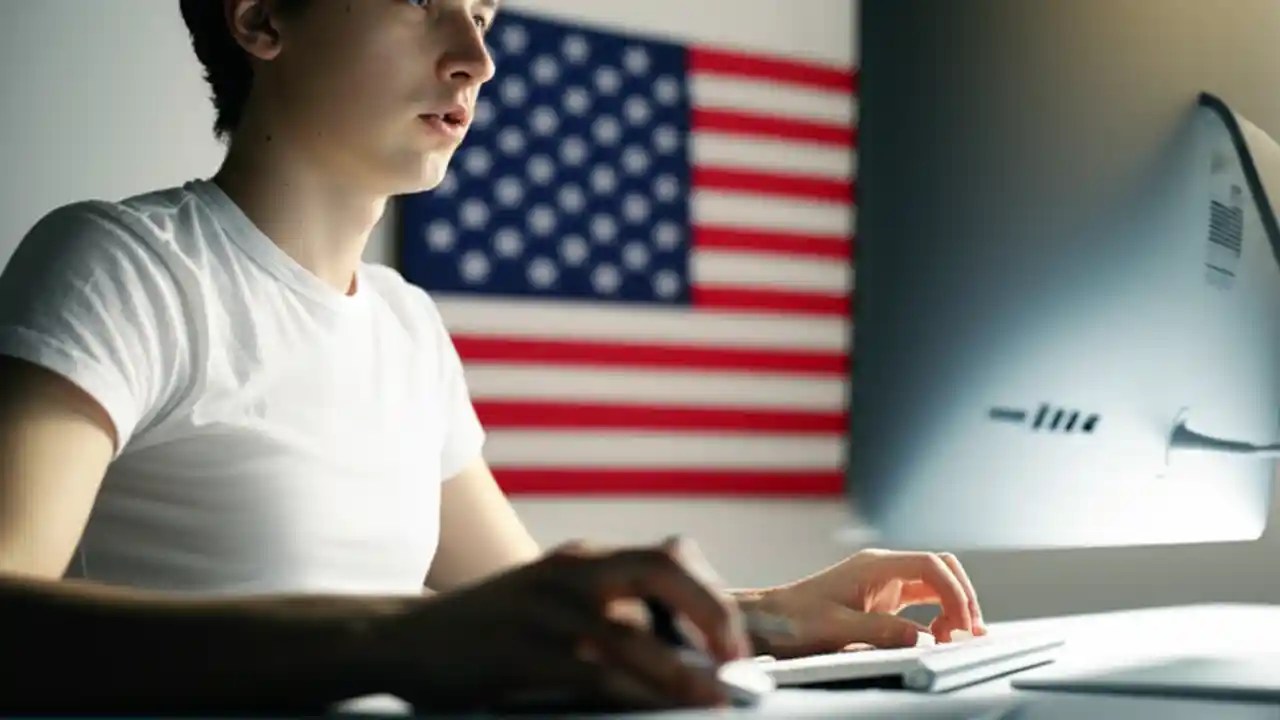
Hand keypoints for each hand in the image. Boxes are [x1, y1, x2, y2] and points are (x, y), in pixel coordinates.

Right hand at [378, 540, 749, 712]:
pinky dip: (630, 693)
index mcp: (583, 559)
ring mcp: (543, 610)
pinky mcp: (518, 652)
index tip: (734, 640)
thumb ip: (608, 614)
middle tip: (734, 659)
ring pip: (629, 633)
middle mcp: (569, 571)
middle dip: (710, 612)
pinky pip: (588, 673)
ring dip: (680, 671)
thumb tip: (684, 655)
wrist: (404, 638)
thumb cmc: (492, 630)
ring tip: (712, 699)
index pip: (668, 555)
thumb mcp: (552, 602)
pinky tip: (653, 712)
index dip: (712, 593)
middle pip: (660, 571)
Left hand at [738, 549, 985, 658]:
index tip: (960, 625)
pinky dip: (939, 615)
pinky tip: (940, 635)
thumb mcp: (836, 628)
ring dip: (954, 606)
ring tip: (958, 638)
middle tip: (968, 633)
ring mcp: (884, 583)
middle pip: (941, 569)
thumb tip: (924, 639)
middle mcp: (883, 569)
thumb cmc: (794, 620)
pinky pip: (923, 601)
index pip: (931, 565)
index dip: (955, 593)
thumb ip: (880, 631)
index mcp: (874, 566)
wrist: (770, 620)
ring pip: (936, 584)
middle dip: (962, 597)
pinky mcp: (883, 601)